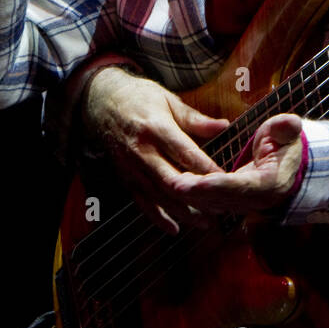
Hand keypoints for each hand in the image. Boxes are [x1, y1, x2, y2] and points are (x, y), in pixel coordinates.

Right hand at [83, 66, 228, 234]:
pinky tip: (174, 229)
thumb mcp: (168, 101)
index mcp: (156, 128)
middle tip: (221, 209)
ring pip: (159, 197)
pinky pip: (141, 202)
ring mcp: (131, 167)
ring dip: (182, 212)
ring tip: (206, 223)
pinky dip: (157, 217)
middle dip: (197, 198)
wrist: (100, 101)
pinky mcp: (124, 177)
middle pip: (172, 181)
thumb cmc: (140, 97)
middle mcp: (142, 151)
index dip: (207, 169)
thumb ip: (196, 119)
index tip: (228, 180)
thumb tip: (224, 126)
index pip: (186, 153)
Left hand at [168, 114, 304, 215]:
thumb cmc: (285, 142)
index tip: (200, 181)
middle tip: (174, 184)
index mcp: (272, 182)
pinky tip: (176, 190)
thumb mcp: (288, 132)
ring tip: (170, 184)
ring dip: (192, 196)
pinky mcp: (235, 204)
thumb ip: (286, 128)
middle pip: (223, 198)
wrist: (290, 162)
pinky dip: (194, 198)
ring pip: (214, 204)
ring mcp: (246, 205)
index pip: (242, 185)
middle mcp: (257, 199)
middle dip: (198, 192)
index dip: (220, 184)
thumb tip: (289, 123)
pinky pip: (211, 204)